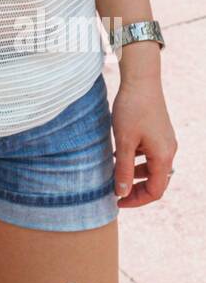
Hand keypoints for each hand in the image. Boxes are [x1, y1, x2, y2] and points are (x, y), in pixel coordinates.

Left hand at [112, 78, 176, 206]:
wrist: (141, 80)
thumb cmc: (132, 109)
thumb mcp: (124, 141)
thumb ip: (122, 169)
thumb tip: (121, 193)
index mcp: (163, 157)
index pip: (155, 191)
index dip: (136, 200)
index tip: (117, 202)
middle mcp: (169, 151)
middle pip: (156, 181)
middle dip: (135, 189)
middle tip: (115, 192)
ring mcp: (165, 141)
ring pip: (152, 167)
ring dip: (134, 174)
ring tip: (114, 173)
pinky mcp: (159, 133)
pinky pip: (150, 154)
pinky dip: (136, 160)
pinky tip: (118, 155)